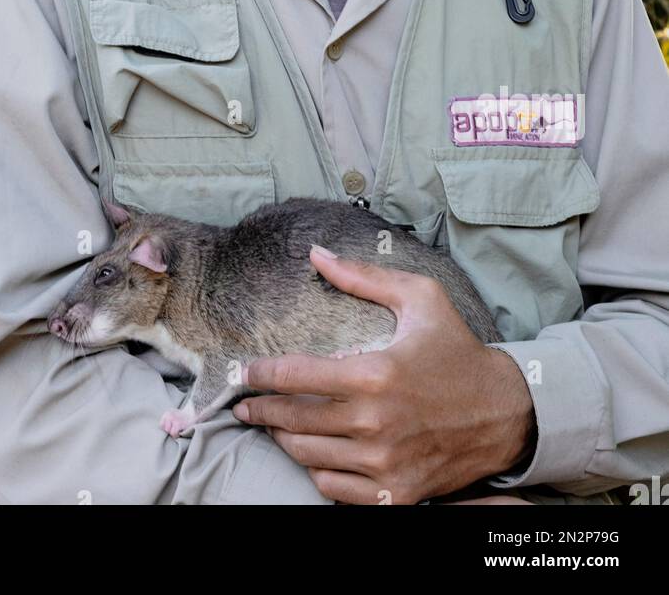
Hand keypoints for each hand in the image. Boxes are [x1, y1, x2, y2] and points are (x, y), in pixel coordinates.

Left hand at [231, 247, 535, 504]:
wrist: (506, 413)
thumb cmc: (457, 351)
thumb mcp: (420, 298)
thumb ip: (364, 276)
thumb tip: (317, 254)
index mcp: (375, 373)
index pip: (294, 376)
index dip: (259, 375)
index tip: (243, 373)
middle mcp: (375, 423)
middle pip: (292, 419)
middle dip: (260, 410)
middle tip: (246, 404)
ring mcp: (385, 464)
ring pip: (307, 456)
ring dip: (285, 439)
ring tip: (276, 424)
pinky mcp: (395, 494)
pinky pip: (333, 489)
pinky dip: (318, 472)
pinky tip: (316, 453)